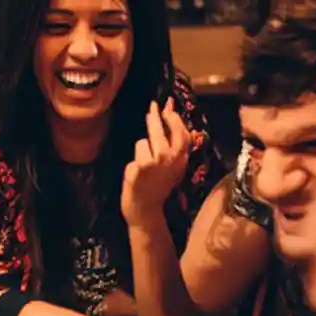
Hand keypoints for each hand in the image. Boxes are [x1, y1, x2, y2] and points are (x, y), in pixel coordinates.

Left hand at [122, 98, 190, 226]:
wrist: (145, 210)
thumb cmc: (157, 189)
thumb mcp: (173, 169)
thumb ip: (173, 150)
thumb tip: (169, 123)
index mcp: (181, 159)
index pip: (181, 131)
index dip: (174, 117)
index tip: (168, 107)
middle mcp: (170, 157)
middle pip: (161, 129)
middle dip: (155, 115)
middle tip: (152, 105)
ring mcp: (155, 160)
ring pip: (144, 141)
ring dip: (142, 150)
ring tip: (144, 167)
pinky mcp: (141, 165)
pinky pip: (136, 153)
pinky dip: (134, 161)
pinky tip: (137, 175)